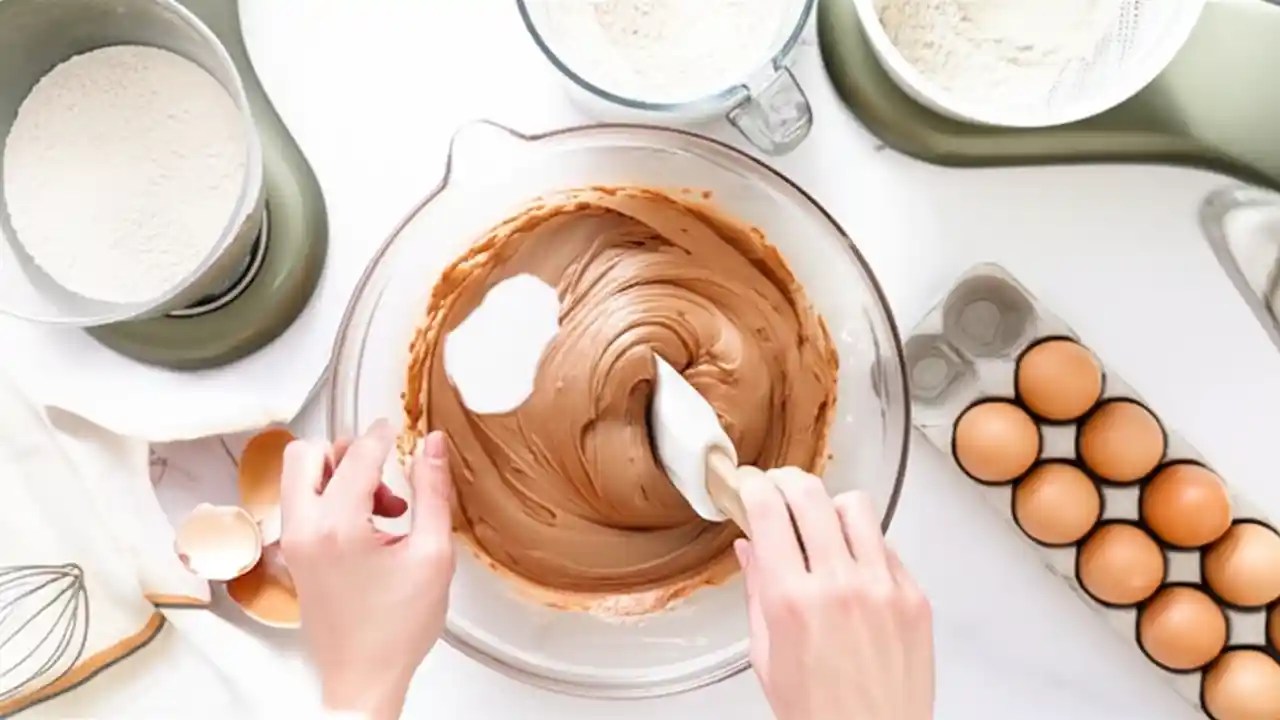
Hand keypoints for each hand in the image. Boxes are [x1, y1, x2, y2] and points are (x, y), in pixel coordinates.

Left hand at [281, 420, 454, 719]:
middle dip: (345, 452)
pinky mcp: (292, 556)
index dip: (383, 435)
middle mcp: (305, 529)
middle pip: (305, 454)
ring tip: (383, 505)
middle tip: (381, 471)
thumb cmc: (398, 628)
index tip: (399, 429)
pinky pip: (301, 504)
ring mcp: (292, 543)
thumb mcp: (432, 554)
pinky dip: (329, 498)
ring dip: (336, 474)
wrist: (364, 677)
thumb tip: (433, 445)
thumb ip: (433, 492)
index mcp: (339, 526)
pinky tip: (369, 526)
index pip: (358, 455)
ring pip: (298, 477)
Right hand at [735, 468, 933, 719]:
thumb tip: (748, 549)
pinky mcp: (915, 597)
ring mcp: (883, 588)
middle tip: (779, 489)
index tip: (749, 484)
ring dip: (829, 507)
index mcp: (792, 602)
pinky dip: (865, 545)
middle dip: (786, 481)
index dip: (753, 486)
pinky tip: (854, 566)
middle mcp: (840, 586)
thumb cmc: (818, 715)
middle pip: (810, 494)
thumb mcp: (767, 657)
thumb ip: (757, 594)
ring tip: (820, 525)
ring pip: (855, 506)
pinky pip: (886, 546)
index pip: (769, 511)